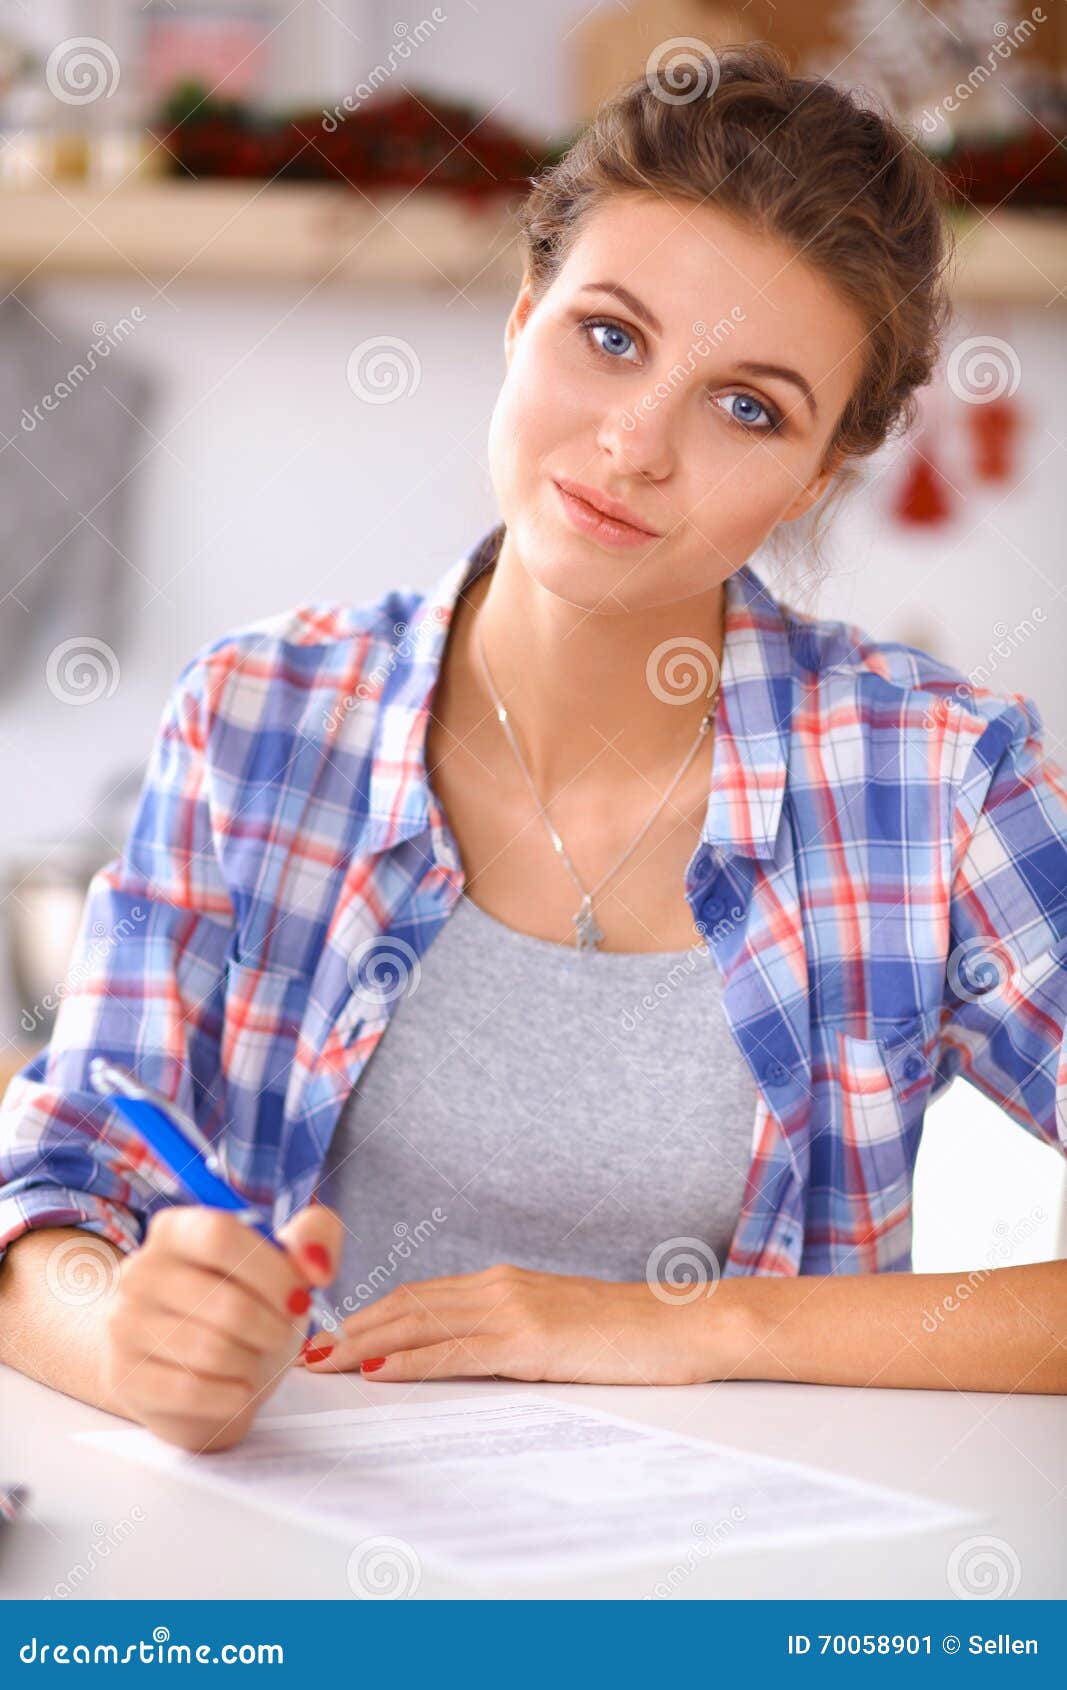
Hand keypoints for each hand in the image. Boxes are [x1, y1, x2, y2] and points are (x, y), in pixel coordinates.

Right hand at [100, 1200, 343, 1450]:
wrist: (195, 1374)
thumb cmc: (243, 1309)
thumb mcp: (282, 1266)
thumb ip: (313, 1238)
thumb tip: (316, 1263)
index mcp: (175, 1230)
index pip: (220, 1236)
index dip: (272, 1271)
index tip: (300, 1297)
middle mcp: (139, 1271)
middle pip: (226, 1303)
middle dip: (272, 1327)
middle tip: (279, 1334)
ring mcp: (125, 1324)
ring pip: (211, 1350)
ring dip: (252, 1362)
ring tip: (253, 1357)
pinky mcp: (125, 1375)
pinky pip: (192, 1389)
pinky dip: (232, 1394)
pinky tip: (237, 1387)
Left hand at [295, 1263, 725, 1384]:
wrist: (681, 1325)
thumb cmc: (626, 1333)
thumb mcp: (556, 1329)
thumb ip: (508, 1335)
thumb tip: (464, 1357)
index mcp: (503, 1283)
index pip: (420, 1295)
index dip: (371, 1313)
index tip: (332, 1332)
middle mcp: (499, 1286)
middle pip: (407, 1303)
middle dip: (352, 1325)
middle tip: (306, 1350)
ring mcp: (512, 1309)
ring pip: (420, 1322)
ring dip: (365, 1341)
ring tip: (323, 1360)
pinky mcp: (528, 1340)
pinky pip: (454, 1351)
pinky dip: (409, 1359)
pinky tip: (379, 1368)